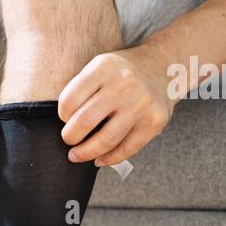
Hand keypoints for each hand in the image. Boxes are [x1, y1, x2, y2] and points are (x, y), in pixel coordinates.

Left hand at [58, 46, 174, 165]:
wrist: (164, 67)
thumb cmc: (121, 73)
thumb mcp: (99, 66)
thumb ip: (82, 88)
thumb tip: (62, 123)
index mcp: (103, 68)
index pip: (70, 100)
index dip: (61, 115)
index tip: (64, 119)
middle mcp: (124, 84)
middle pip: (84, 121)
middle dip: (70, 137)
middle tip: (68, 140)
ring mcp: (141, 104)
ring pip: (106, 140)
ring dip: (86, 153)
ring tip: (76, 156)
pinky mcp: (155, 121)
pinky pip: (128, 148)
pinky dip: (110, 159)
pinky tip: (99, 159)